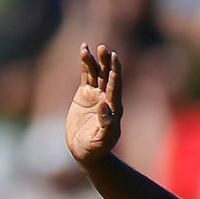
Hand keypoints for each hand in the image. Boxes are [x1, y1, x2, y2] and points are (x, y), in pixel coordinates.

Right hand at [66, 42, 121, 167]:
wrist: (84, 150)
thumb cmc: (95, 149)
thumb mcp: (101, 140)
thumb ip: (106, 124)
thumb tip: (105, 105)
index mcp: (113, 109)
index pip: (115, 88)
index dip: (115, 73)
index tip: (114, 59)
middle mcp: (107, 99)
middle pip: (108, 77)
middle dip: (106, 63)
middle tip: (104, 49)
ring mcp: (96, 95)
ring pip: (96, 74)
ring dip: (94, 60)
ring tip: (89, 48)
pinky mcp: (85, 93)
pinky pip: (86, 75)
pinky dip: (85, 63)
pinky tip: (84, 50)